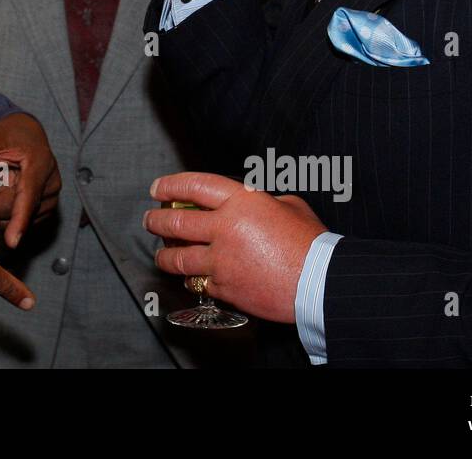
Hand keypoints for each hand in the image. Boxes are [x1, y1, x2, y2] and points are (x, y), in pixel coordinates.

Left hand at [0, 113, 60, 248]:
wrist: (26, 136)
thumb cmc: (9, 134)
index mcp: (41, 164)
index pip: (29, 196)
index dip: (19, 219)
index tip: (11, 242)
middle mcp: (49, 186)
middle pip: (12, 210)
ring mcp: (47, 201)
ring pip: (10, 220)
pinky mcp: (40, 212)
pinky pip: (12, 221)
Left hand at [143, 172, 326, 322]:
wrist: (320, 282)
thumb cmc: (311, 244)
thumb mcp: (290, 206)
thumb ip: (264, 201)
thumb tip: (252, 204)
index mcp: (242, 202)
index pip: (194, 186)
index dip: (171, 185)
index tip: (157, 189)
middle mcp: (225, 228)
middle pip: (176, 222)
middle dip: (156, 220)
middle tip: (150, 220)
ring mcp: (222, 259)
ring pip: (178, 256)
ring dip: (164, 254)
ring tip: (160, 253)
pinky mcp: (225, 287)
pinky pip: (198, 282)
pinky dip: (192, 278)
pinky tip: (190, 276)